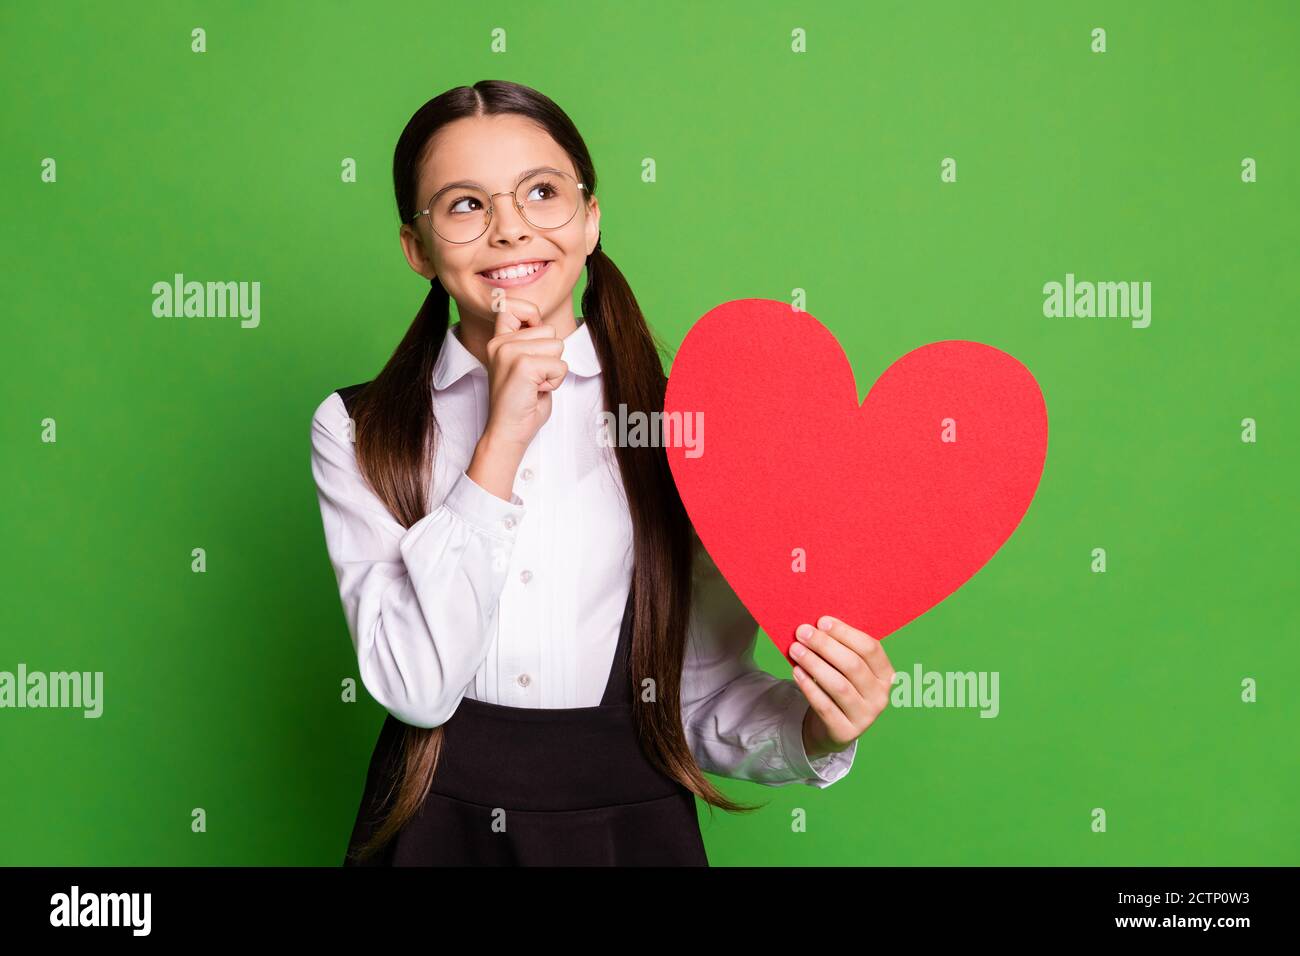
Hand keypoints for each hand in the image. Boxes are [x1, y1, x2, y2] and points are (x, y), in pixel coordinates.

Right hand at [481, 296, 568, 449]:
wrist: (507, 432)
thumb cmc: (521, 402)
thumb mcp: (523, 364)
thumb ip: (531, 343)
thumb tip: (548, 326)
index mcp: (498, 340)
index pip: (516, 305)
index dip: (533, 317)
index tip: (531, 343)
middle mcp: (500, 343)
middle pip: (549, 330)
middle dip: (550, 356)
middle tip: (532, 378)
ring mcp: (510, 352)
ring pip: (557, 346)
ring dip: (553, 370)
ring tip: (534, 385)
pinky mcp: (523, 366)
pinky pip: (559, 365)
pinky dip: (555, 382)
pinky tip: (536, 392)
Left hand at [789, 615, 894, 759]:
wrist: (835, 727)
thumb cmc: (841, 686)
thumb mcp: (847, 668)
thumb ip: (839, 648)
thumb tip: (815, 626)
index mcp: (886, 674)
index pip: (870, 648)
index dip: (845, 633)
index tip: (821, 621)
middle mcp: (880, 696)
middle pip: (853, 665)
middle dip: (825, 645)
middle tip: (802, 632)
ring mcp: (865, 717)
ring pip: (839, 686)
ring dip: (814, 664)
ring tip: (795, 650)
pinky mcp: (846, 732)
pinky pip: (825, 706)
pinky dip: (809, 687)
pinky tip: (797, 672)